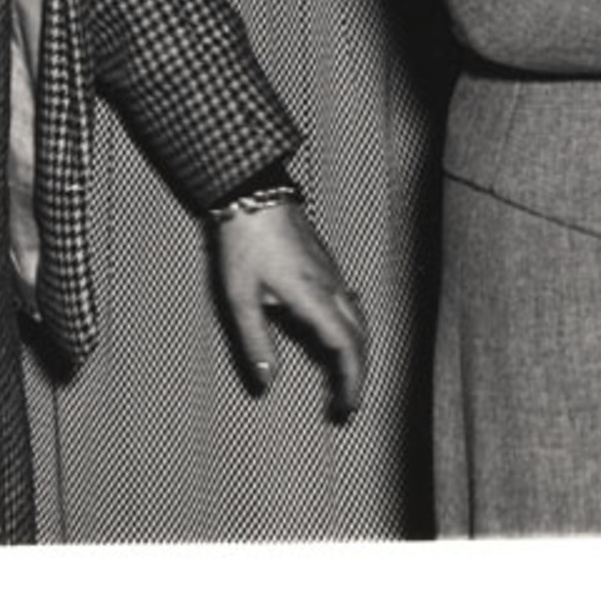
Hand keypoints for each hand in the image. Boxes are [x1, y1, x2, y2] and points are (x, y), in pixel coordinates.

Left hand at [212, 202, 368, 418]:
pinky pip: (348, 304)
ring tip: (341, 377)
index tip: (346, 408)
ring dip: (355, 352)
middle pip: (360, 336)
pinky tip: (330, 336)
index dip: (351, 381)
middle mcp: (331, 286)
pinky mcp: (325, 264)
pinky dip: (348, 330)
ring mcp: (331, 273)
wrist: (253, 192)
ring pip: (358, 319)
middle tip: (345, 404)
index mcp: (314, 297)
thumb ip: (255, 343)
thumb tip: (267, 383)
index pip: (346, 347)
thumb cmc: (244, 242)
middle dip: (357, 373)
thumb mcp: (240, 298)